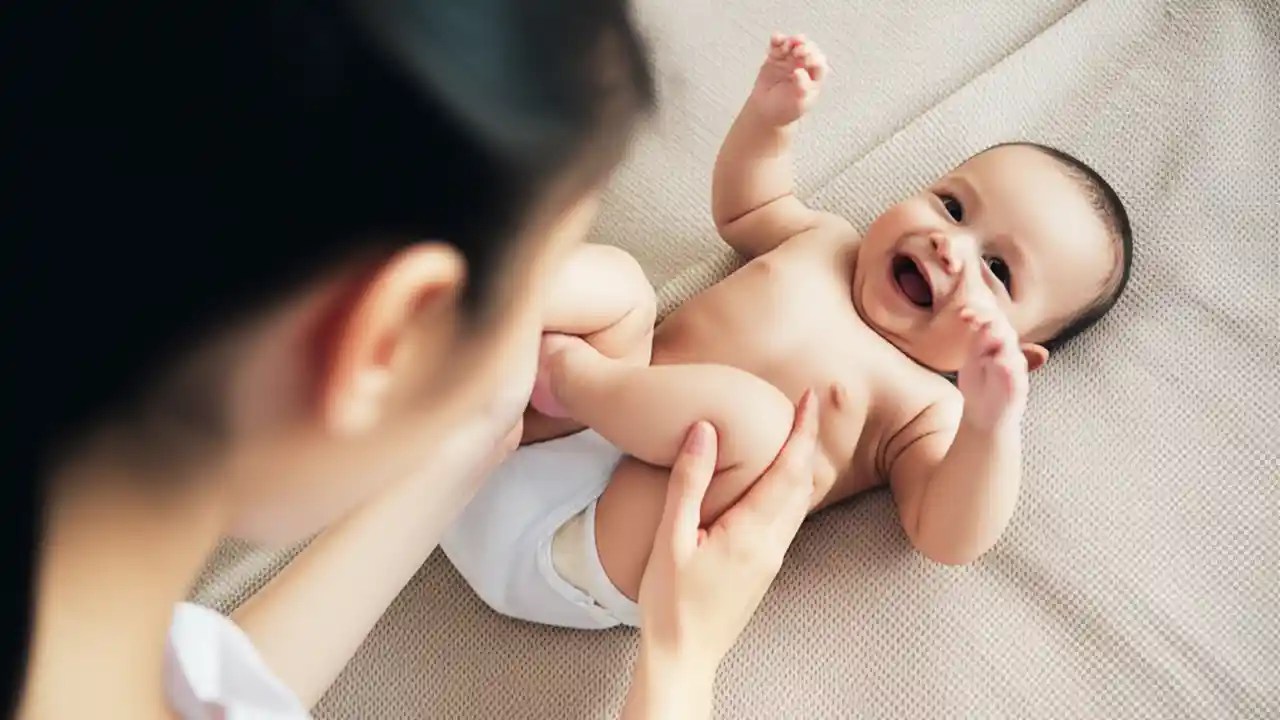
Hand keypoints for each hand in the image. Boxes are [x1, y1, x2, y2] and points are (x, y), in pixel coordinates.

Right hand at [636, 390, 825, 672]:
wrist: (684, 655)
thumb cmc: (669, 601)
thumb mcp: (670, 538)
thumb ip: (689, 482)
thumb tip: (704, 430)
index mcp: (750, 532)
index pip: (787, 470)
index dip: (802, 430)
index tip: (809, 397)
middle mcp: (771, 545)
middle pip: (802, 482)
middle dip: (807, 440)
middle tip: (808, 404)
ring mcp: (772, 559)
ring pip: (799, 502)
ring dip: (801, 464)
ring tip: (795, 432)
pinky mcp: (765, 569)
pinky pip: (787, 520)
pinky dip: (789, 490)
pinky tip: (775, 480)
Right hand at [749, 33, 827, 126]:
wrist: (765, 111)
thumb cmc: (785, 110)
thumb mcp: (798, 103)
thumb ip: (801, 87)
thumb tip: (799, 71)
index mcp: (814, 77)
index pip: (819, 63)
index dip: (814, 58)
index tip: (805, 61)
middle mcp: (804, 65)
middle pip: (809, 49)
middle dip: (804, 47)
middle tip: (797, 52)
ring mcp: (790, 59)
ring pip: (794, 43)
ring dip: (792, 41)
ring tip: (786, 46)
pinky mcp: (775, 57)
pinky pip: (778, 44)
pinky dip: (777, 39)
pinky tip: (775, 40)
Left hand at [957, 306, 1028, 430]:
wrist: (986, 420)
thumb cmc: (980, 388)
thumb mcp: (973, 360)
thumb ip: (976, 340)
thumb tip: (967, 314)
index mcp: (996, 346)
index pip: (994, 322)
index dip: (981, 314)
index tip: (963, 314)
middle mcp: (1008, 353)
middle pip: (1004, 329)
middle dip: (989, 320)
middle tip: (971, 316)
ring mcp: (1015, 369)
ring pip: (1011, 348)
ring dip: (1000, 337)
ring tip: (986, 329)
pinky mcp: (1018, 386)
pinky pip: (1015, 374)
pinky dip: (1007, 365)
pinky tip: (998, 360)